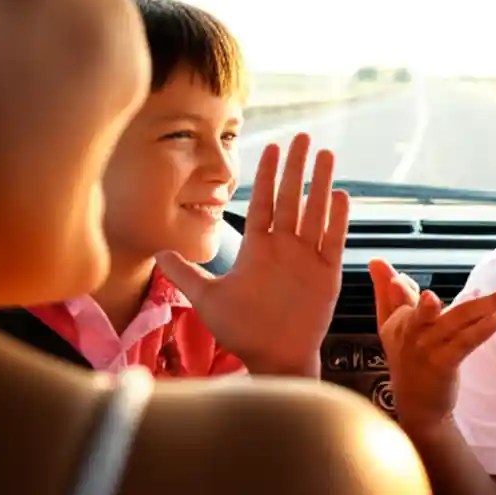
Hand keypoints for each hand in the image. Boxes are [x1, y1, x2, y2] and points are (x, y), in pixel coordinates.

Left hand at [157, 133, 348, 376]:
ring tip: (325, 155)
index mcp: (257, 248)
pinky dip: (337, 218)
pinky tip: (339, 194)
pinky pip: (333, 239)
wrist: (273, 357)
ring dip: (320, 183)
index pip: (262, 202)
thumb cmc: (242, 331)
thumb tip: (156, 252)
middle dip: (296, 167)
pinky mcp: (327, 272)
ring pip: (315, 211)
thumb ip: (186, 274)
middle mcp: (284, 247)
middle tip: (303, 137)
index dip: (266, 175)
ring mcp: (307, 257)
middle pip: (291, 198)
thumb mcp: (207, 299)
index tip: (271, 147)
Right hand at [369, 258, 495, 433]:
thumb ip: (386, 293)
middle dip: (426, 307)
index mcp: (397, 322)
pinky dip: (479, 332)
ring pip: (456, 322)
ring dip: (483, 307)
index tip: (395, 277)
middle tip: (430, 299)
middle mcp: (411, 335)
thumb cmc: (407, 359)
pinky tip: (495, 320)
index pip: (398, 297)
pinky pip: (464, 344)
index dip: (398, 288)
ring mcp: (428, 351)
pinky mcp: (445, 365)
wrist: (417, 406)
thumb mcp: (392, 325)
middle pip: (424, 312)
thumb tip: (376, 261)